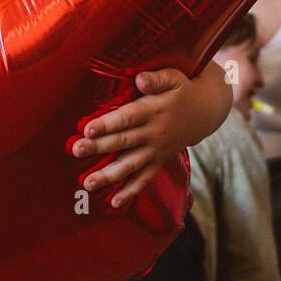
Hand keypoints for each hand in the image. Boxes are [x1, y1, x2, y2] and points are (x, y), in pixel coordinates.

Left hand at [70, 65, 227, 209]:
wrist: (204, 112)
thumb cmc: (182, 91)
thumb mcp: (174, 78)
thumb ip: (156, 79)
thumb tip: (139, 79)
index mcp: (153, 111)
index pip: (127, 118)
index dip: (108, 124)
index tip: (88, 129)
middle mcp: (153, 133)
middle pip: (123, 141)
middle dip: (98, 147)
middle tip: (76, 150)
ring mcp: (156, 150)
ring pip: (130, 165)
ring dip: (109, 175)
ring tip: (88, 183)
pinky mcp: (158, 162)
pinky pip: (144, 179)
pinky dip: (130, 191)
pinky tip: (114, 202)